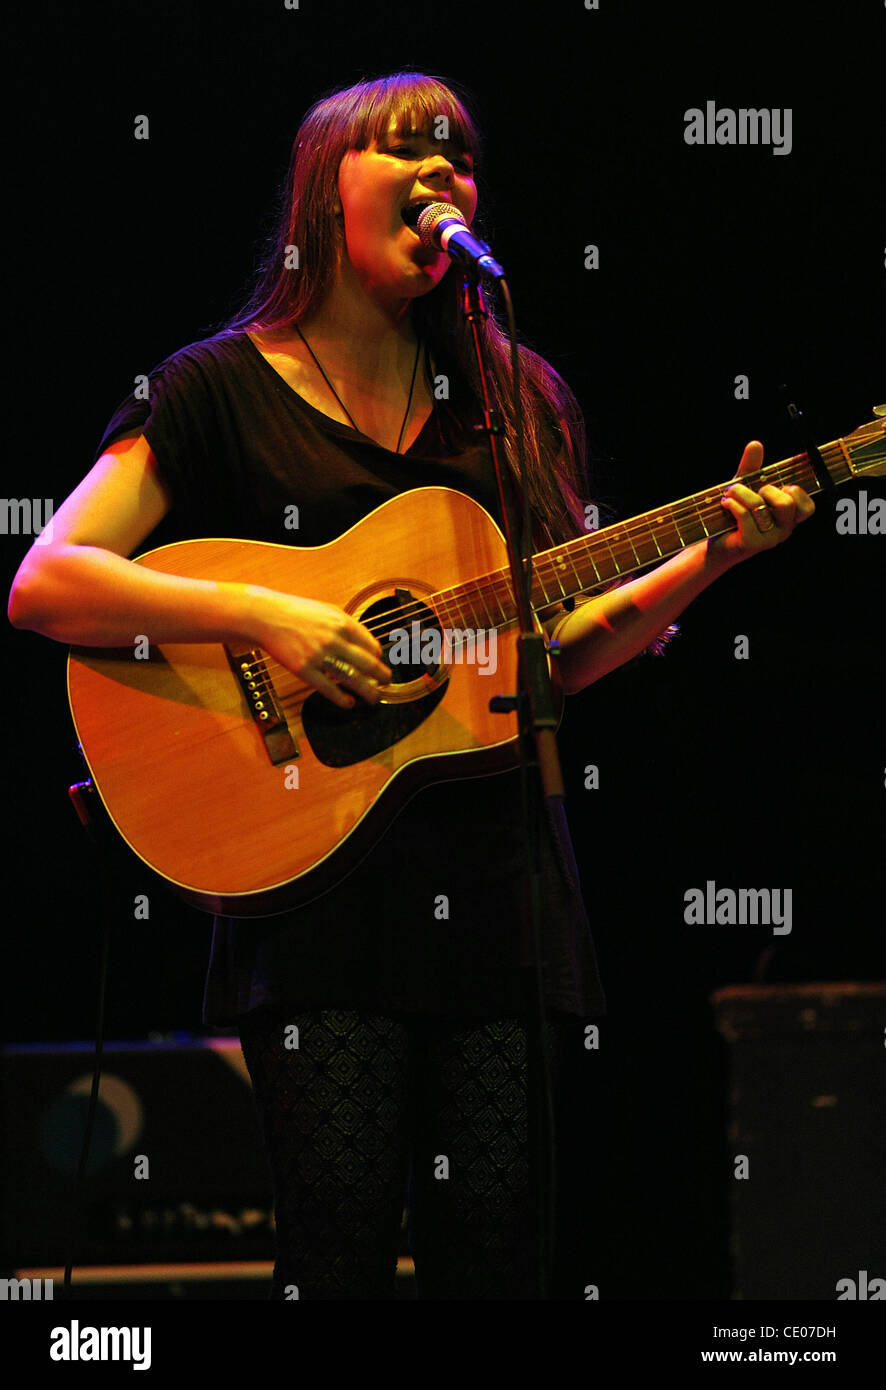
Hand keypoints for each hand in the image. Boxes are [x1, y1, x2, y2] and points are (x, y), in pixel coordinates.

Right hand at [252, 590, 391, 708]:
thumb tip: (365, 644)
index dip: (378, 658)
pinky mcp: (304, 670)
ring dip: (368, 691)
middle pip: (368, 664)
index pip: (371, 646)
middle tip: (387, 683)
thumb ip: (346, 627)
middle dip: (382, 676)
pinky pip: (328, 689)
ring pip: (352, 679)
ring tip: (374, 698)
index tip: (379, 664)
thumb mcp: (327, 611)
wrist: (267, 616)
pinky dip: (342, 698)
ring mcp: (319, 656)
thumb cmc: (297, 613)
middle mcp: (334, 640)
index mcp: (342, 623)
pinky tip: (348, 703)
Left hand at [712, 440, 815, 561]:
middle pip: (786, 503)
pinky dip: (732, 504)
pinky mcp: (751, 544)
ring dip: (740, 493)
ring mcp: (768, 540)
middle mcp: (783, 530)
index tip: (779, 487)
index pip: (808, 507)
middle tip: (750, 491)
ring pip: (760, 506)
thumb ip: (752, 467)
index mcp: (789, 518)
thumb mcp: (745, 488)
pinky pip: (745, 516)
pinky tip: (725, 504)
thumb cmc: (734, 515)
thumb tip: (756, 443)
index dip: (797, 493)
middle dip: (765, 489)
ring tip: (728, 494)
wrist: (714, 544)